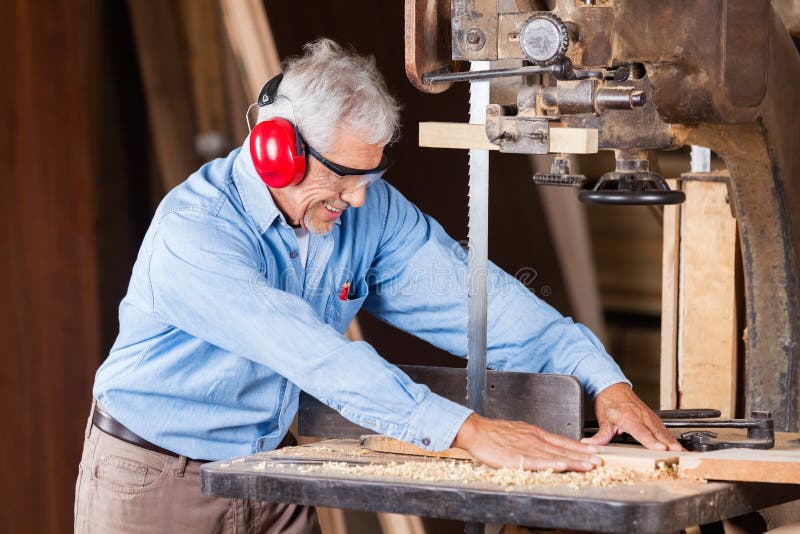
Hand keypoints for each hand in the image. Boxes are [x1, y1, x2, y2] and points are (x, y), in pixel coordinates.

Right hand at [452, 413, 601, 471]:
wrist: (476, 431)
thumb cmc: (493, 433)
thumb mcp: (518, 431)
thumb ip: (533, 439)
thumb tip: (546, 446)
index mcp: (535, 433)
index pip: (562, 441)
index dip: (579, 447)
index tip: (594, 452)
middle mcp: (534, 439)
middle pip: (562, 449)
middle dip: (583, 456)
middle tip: (599, 461)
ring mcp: (526, 447)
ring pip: (554, 455)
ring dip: (573, 461)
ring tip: (589, 466)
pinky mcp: (516, 457)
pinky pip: (536, 461)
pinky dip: (550, 464)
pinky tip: (561, 466)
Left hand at [583, 383, 683, 451]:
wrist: (612, 387)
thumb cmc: (609, 402)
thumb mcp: (603, 419)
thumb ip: (600, 435)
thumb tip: (591, 444)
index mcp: (629, 418)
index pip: (642, 432)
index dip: (651, 442)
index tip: (660, 449)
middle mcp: (642, 417)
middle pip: (657, 433)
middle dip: (669, 445)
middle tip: (679, 455)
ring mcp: (649, 417)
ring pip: (663, 431)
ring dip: (673, 442)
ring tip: (683, 454)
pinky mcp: (653, 418)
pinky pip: (664, 429)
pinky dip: (671, 438)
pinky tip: (678, 447)